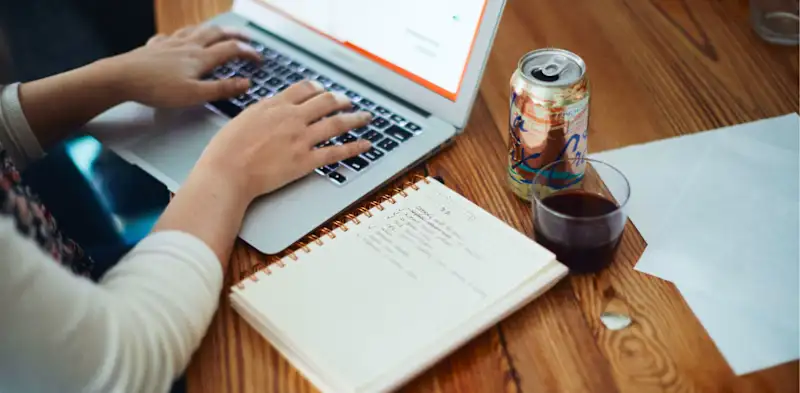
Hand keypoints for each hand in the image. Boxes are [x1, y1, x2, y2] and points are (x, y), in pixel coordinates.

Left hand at [104, 24, 261, 107]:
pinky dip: (182, 35)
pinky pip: (172, 36)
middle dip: (235, 34)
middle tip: (247, 37)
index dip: (249, 52)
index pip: (231, 50)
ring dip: (212, 30)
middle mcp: (188, 46)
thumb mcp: (194, 95)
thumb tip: (247, 84)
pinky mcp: (155, 46)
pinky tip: (178, 39)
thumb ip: (222, 89)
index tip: (259, 59)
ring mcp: (171, 43)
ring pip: (196, 30)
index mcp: (200, 58)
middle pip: (216, 33)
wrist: (121, 77)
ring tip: (219, 31)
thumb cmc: (157, 88)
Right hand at [192, 80, 372, 202]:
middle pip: (325, 101)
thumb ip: (263, 112)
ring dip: (355, 118)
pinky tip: (365, 145)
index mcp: (275, 105)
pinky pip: (336, 152)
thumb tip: (271, 109)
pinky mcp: (306, 161)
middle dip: (341, 100)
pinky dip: (354, 148)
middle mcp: (292, 118)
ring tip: (365, 117)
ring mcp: (301, 139)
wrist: (227, 172)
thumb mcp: (243, 118)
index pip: (304, 89)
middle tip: (348, 101)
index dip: (318, 88)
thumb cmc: (226, 150)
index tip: (324, 91)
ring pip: (337, 123)